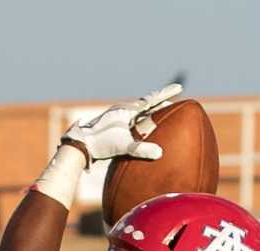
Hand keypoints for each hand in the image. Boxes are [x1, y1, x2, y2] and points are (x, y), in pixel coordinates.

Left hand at [61, 83, 180, 166]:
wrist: (80, 144)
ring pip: (138, 112)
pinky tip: (140, 129)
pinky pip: (132, 122)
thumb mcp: (123, 146)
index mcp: (127, 111)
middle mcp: (123, 111)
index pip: (152, 100)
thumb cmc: (101, 144)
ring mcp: (117, 117)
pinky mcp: (112, 125)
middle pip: (146, 104)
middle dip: (160, 103)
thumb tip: (160, 153)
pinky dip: (140, 123)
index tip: (179, 88)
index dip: (166, 94)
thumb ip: (141, 150)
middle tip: (173, 102)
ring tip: (159, 114)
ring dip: (150, 112)